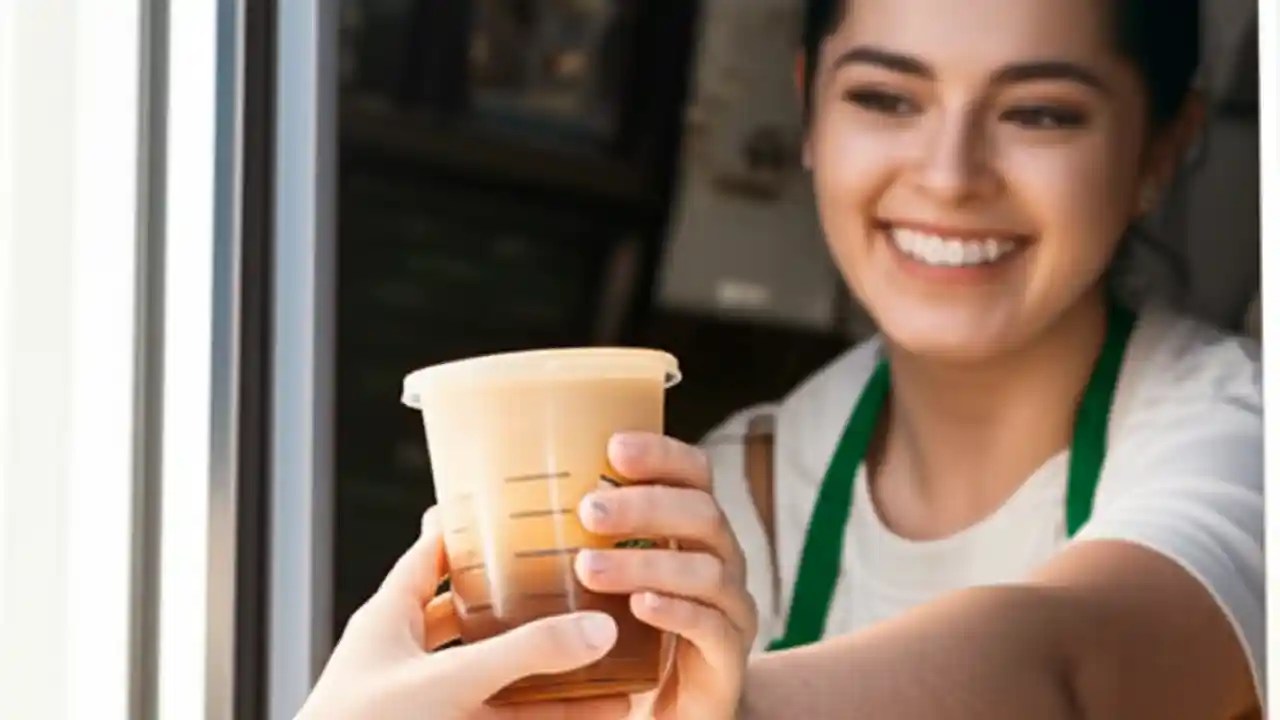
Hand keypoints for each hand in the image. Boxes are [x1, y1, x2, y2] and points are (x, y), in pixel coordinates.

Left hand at [297, 508, 631, 719]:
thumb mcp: (447, 681)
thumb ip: (522, 654)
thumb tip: (597, 630)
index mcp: (390, 619)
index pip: (433, 554)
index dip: (472, 530)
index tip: (519, 508)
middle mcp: (411, 658)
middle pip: (479, 615)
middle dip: (530, 602)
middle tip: (582, 581)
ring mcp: (432, 703)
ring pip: (504, 676)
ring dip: (553, 667)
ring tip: (611, 650)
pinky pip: (514, 719)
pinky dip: (555, 712)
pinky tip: (601, 710)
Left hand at [575, 433, 756, 719]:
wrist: (668, 713)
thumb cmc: (623, 636)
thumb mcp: (593, 582)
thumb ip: (557, 544)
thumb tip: (459, 512)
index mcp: (692, 528)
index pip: (693, 473)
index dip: (662, 454)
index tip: (613, 448)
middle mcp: (721, 559)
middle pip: (702, 513)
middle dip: (646, 506)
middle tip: (588, 511)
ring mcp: (731, 608)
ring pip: (704, 570)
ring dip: (646, 563)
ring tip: (589, 568)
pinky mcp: (730, 659)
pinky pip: (710, 627)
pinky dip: (675, 612)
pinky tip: (639, 607)